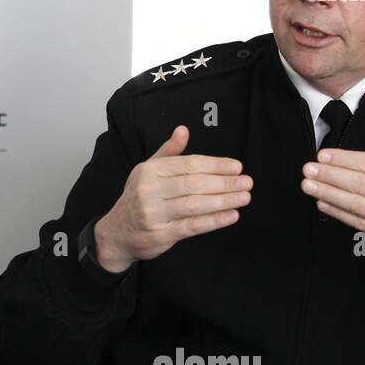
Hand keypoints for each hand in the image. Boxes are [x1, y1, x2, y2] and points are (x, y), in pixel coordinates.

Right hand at [93, 125, 252, 270]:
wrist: (117, 234)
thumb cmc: (137, 199)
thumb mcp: (147, 171)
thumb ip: (168, 152)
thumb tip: (183, 130)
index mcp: (149, 171)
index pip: (188, 165)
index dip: (215, 165)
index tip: (236, 167)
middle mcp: (149, 191)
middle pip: (193, 184)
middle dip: (224, 183)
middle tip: (246, 182)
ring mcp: (155, 213)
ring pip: (195, 205)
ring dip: (224, 200)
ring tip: (244, 197)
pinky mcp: (161, 234)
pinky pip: (192, 226)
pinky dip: (214, 221)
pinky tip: (231, 215)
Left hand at [301, 113, 364, 261]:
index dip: (345, 160)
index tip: (324, 155)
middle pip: (360, 185)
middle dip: (330, 176)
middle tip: (308, 169)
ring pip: (357, 205)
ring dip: (328, 195)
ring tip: (308, 186)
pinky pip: (360, 223)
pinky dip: (339, 214)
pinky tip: (322, 204)